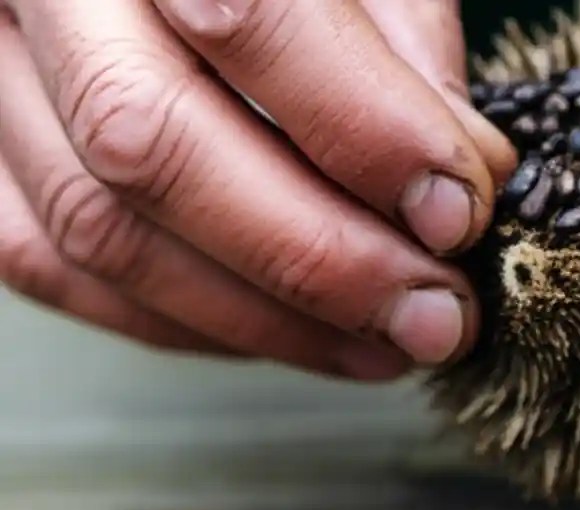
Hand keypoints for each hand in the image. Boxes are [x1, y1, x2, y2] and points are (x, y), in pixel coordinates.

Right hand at [0, 0, 514, 379]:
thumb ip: (399, 38)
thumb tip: (455, 180)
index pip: (246, 13)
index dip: (362, 131)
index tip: (456, 210)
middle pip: (149, 145)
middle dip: (318, 258)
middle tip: (435, 314)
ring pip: (97, 228)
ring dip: (265, 318)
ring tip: (387, 339)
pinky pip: (56, 266)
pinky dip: (189, 321)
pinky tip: (291, 332)